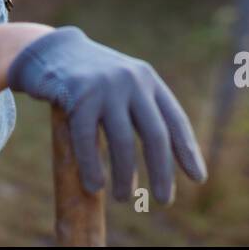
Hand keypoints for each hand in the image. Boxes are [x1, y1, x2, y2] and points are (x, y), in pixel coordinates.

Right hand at [6, 26, 207, 203]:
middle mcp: (131, 81)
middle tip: (164, 200)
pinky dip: (92, 167)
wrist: (50, 50)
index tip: (198, 178)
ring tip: (124, 198)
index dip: (188, 150)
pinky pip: (88, 140)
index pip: (175, 119)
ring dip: (125, 176)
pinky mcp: (77, 95)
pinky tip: (95, 185)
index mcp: (147, 79)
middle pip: (155, 134)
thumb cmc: (89, 79)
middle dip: (162, 171)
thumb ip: (139, 112)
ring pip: (123, 141)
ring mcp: (105, 87)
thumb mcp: (121, 86)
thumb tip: (160, 163)